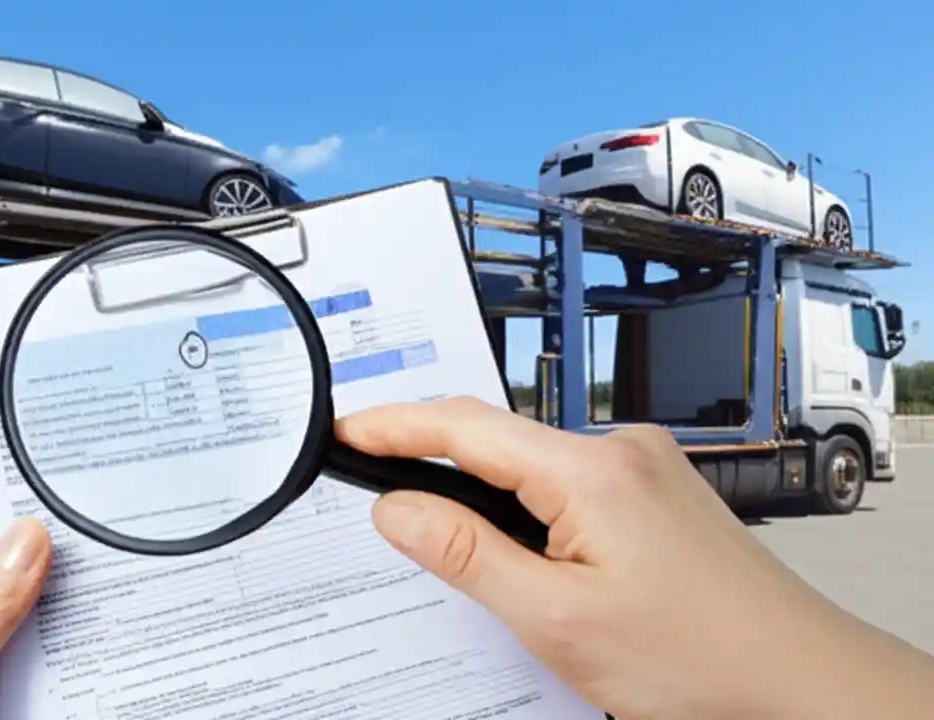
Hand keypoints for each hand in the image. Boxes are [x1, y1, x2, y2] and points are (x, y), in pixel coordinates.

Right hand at [337, 397, 933, 719]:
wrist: (799, 680)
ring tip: (435, 523)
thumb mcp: (555, 617)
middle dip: (429, 452)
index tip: (345, 430)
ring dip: (482, 486)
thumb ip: (467, 554)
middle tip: (368, 469)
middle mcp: (621, 449)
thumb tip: (399, 509)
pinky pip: (568, 480)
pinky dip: (526, 502)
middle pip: (497, 436)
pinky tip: (514, 544)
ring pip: (532, 461)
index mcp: (591, 470)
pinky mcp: (655, 490)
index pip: (464, 427)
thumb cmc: (699, 657)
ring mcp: (644, 467)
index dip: (393, 424)